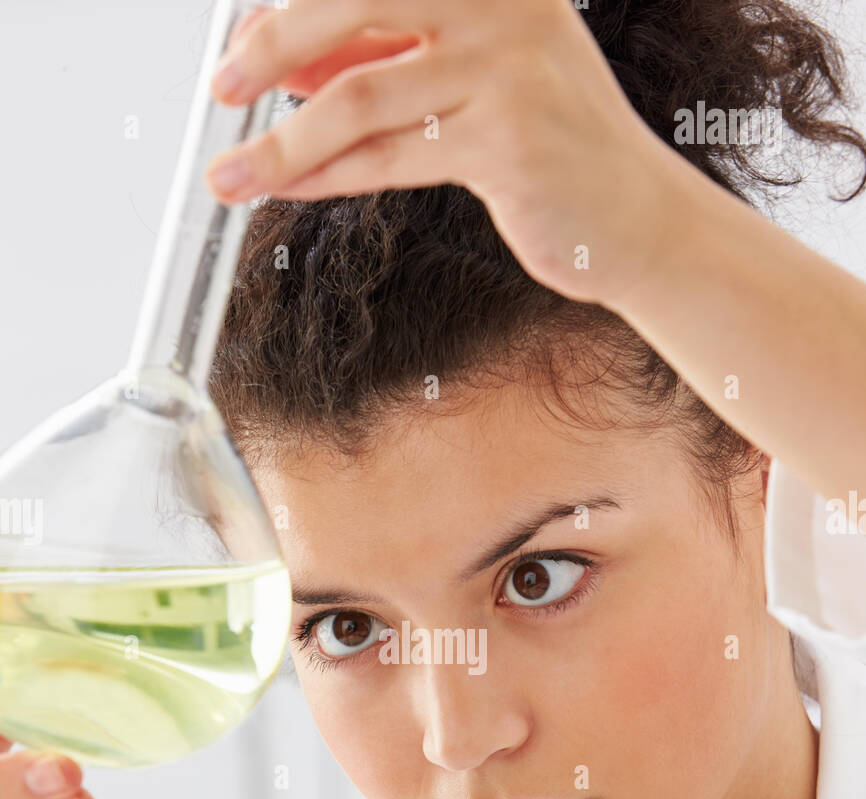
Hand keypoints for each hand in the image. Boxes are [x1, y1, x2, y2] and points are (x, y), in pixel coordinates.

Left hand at [205, 0, 682, 305]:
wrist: (634, 218)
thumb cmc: (549, 146)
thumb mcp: (463, 81)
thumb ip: (383, 58)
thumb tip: (282, 57)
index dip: (292, 8)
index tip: (240, 43)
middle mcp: (502, 3)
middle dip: (272, 46)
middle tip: (220, 88)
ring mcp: (507, 70)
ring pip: (360, 97)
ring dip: (283, 142)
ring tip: (229, 174)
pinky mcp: (506, 142)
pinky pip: (389, 158)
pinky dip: (327, 176)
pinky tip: (288, 186)